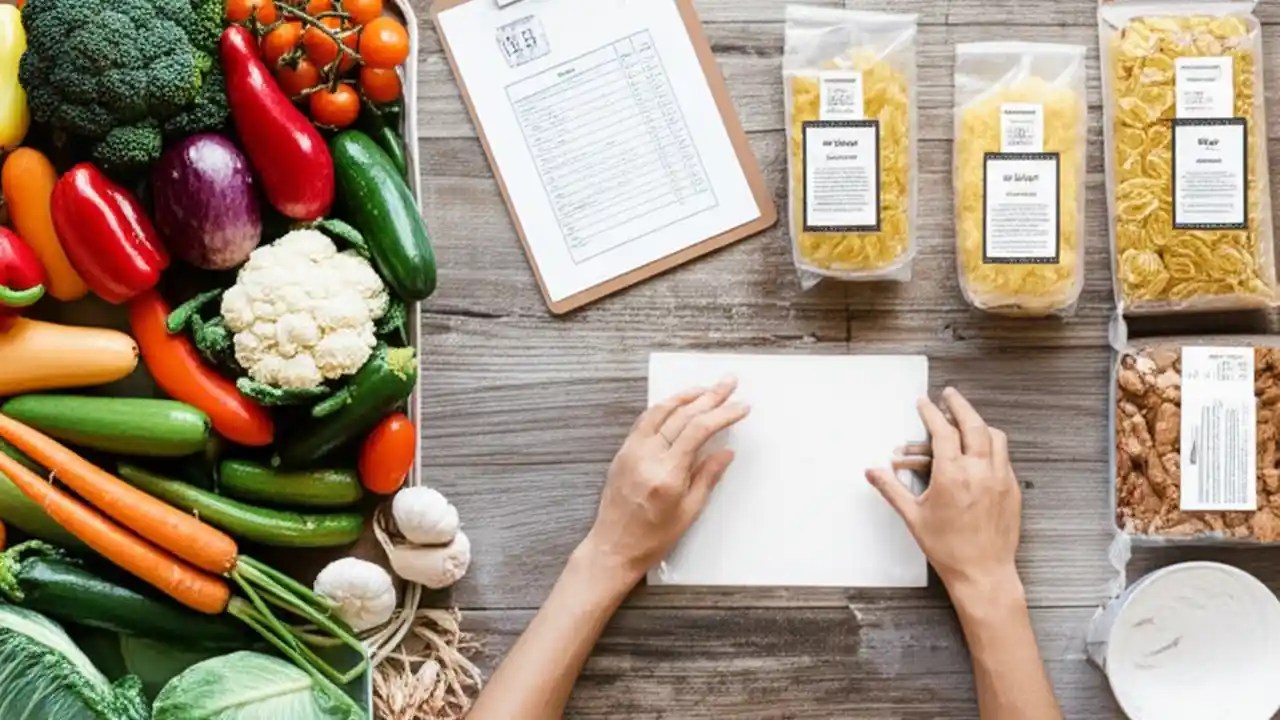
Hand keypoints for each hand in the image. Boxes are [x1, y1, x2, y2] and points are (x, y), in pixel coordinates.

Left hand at [579, 378, 749, 583]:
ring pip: (660, 411)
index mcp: (668, 474)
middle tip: (729, 383)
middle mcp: (647, 457)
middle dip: (709, 396)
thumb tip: (726, 452)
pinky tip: (677, 403)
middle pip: (682, 415)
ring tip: (706, 388)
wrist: (613, 546)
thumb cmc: (653, 538)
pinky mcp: (623, 452)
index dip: (722, 414)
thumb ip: (708, 477)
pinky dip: (663, 407)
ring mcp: (632, 451)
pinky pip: (645, 421)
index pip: (698, 431)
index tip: (741, 406)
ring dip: (685, 396)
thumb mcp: (689, 512)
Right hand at [866, 387, 1022, 602]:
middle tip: (949, 394)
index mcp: (952, 475)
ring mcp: (1000, 479)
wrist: (982, 572)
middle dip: (959, 405)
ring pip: (994, 437)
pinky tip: (982, 449)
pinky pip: (1004, 456)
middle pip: (973, 424)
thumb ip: (891, 489)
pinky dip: (992, 444)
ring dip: (979, 423)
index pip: (943, 431)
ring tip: (966, 419)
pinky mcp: (1012, 489)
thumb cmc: (947, 548)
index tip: (924, 402)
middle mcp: (980, 471)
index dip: (931, 413)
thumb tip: (872, 472)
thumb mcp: (913, 517)